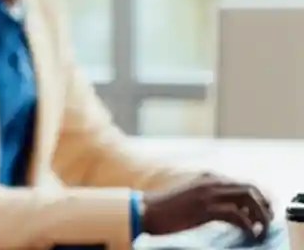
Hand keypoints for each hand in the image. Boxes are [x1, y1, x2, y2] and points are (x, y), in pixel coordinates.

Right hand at [142, 174, 272, 239]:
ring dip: (260, 216)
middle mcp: (211, 182)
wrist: (147, 210)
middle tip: (265, 222)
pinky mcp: (206, 209)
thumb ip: (209, 195)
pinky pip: (237, 216)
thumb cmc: (166, 208)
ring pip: (249, 199)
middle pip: (251, 189)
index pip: (243, 184)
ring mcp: (209, 194)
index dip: (258, 199)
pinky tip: (249, 234)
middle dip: (264, 206)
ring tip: (260, 230)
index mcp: (208, 178)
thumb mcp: (191, 195)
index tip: (262, 213)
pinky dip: (248, 226)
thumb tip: (230, 209)